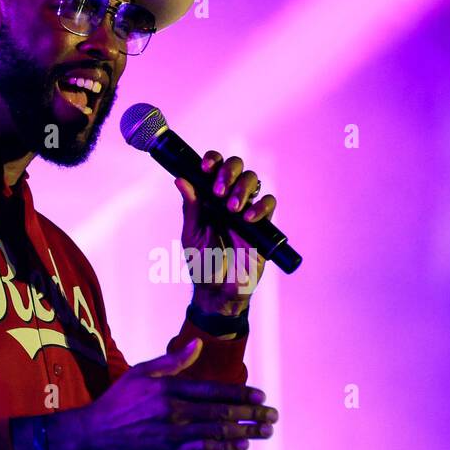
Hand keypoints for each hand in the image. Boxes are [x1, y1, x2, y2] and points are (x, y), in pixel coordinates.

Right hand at [48, 337, 278, 449]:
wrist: (93, 435)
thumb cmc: (118, 401)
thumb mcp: (141, 372)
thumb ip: (172, 360)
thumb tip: (197, 344)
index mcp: (169, 389)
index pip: (214, 390)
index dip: (242, 394)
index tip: (262, 397)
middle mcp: (174, 412)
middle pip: (222, 412)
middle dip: (252, 414)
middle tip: (273, 417)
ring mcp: (173, 435)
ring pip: (217, 433)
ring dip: (245, 432)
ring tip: (265, 432)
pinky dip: (225, 447)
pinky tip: (241, 445)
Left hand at [175, 151, 277, 315]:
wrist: (219, 289)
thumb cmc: (202, 262)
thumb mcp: (192, 234)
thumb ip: (190, 207)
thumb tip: (181, 179)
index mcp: (210, 196)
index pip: (215, 167)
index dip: (213, 160)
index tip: (205, 169)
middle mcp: (229, 197)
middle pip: (237, 167)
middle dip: (229, 172)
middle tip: (219, 192)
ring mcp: (248, 208)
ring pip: (254, 180)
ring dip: (243, 189)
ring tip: (232, 209)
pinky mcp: (263, 224)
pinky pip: (269, 203)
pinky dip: (260, 206)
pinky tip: (248, 218)